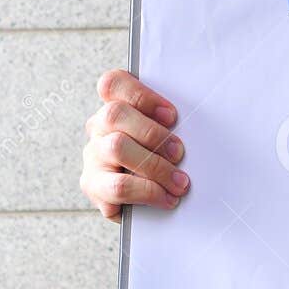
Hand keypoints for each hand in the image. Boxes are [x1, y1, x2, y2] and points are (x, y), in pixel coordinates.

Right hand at [80, 69, 187, 220]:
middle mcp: (99, 128)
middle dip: (153, 133)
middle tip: (179, 152)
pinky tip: (166, 198)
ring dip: (155, 165)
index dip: (141, 95)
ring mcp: (93, 157)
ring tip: (179, 182)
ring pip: (116, 148)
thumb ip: (170, 125)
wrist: (147, 204)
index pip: (112, 84)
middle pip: (114, 114)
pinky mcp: (93, 187)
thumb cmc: (162, 159)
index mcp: (115, 107)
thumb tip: (195, 127)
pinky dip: (148, 192)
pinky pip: (118, 187)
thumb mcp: (166, 136)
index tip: (172, 115)